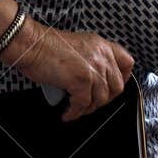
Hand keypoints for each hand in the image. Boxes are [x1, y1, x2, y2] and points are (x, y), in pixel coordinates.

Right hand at [5, 20, 133, 120]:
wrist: (31, 44)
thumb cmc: (45, 45)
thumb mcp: (77, 45)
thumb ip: (91, 58)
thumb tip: (94, 80)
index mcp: (101, 45)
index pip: (127, 62)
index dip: (123, 78)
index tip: (114, 85)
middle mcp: (101, 56)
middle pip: (117, 86)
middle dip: (105, 99)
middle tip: (92, 101)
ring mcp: (93, 68)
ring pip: (101, 99)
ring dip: (89, 108)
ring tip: (77, 108)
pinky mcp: (81, 81)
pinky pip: (83, 105)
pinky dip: (75, 113)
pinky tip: (68, 112)